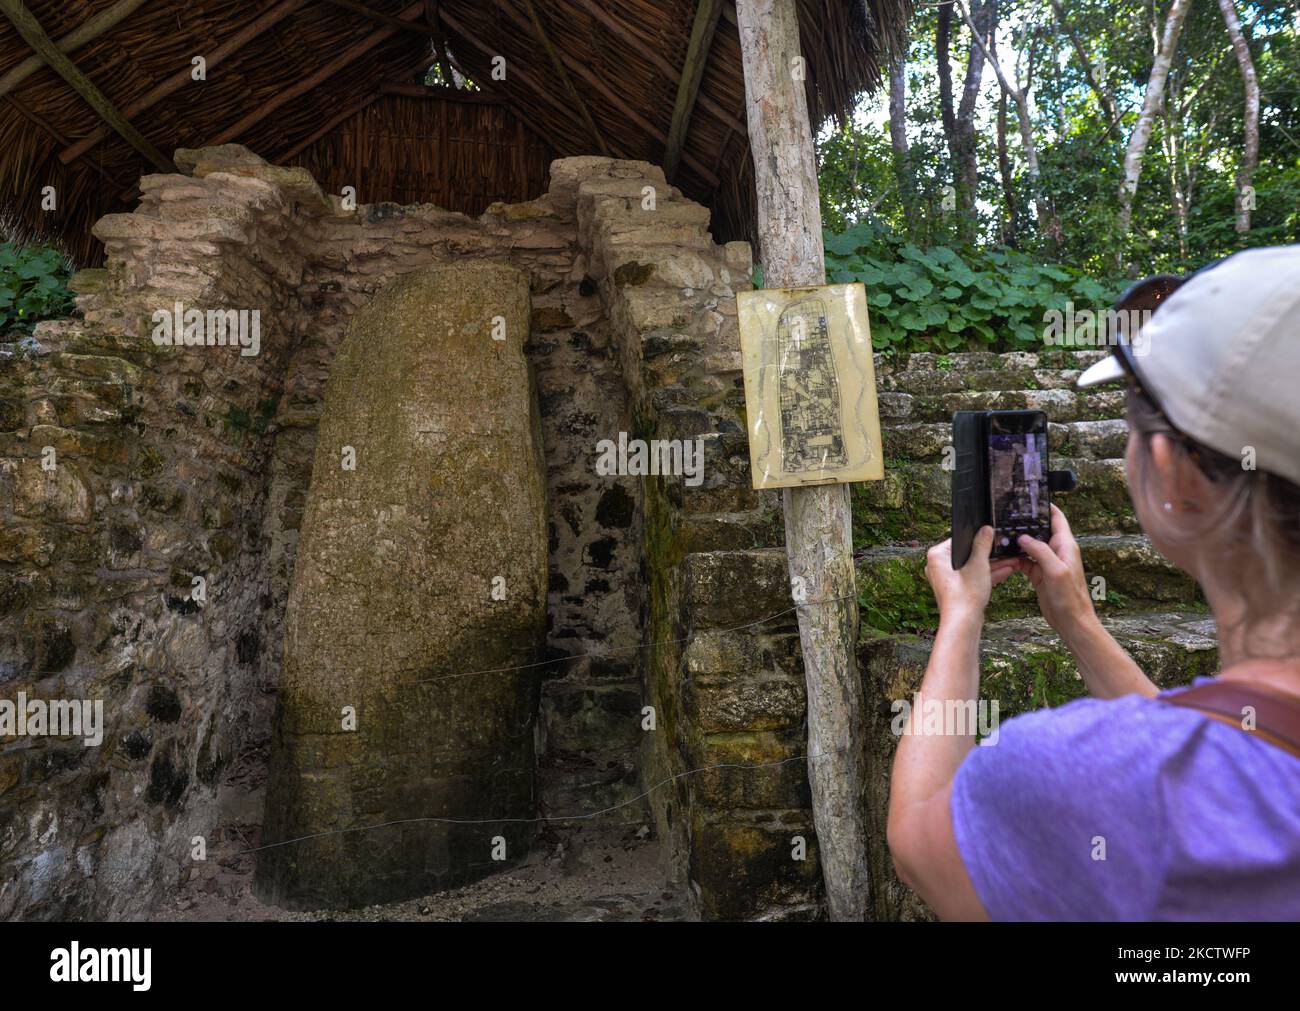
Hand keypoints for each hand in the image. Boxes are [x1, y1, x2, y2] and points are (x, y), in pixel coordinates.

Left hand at [925, 526, 1019, 622]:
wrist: (964, 623)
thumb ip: (982, 545)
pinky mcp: (956, 589)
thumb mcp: (978, 564)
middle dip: (990, 554)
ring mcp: (947, 579)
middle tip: (1005, 549)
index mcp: (937, 556)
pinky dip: (987, 575)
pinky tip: (1007, 570)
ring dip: (992, 564)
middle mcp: (938, 566)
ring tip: (1012, 560)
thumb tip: (985, 530)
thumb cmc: (965, 595)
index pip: (960, 539)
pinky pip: (973, 577)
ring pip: (972, 566)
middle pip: (968, 553)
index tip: (991, 535)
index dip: (978, 537)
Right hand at [1014, 505, 1096, 635]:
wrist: (1071, 621)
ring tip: (1003, 535)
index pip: (1057, 519)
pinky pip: (1025, 562)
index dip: (1047, 507)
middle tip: (1009, 516)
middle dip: (1027, 524)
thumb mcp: (1055, 571)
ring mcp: (1048, 563)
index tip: (1032, 499)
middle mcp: (1057, 552)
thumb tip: (1023, 538)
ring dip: (1018, 542)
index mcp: (1065, 546)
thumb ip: (1040, 551)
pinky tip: (1005, 557)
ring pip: (1030, 546)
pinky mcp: (1040, 575)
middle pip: (1041, 530)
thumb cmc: (1070, 597)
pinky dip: (1015, 559)